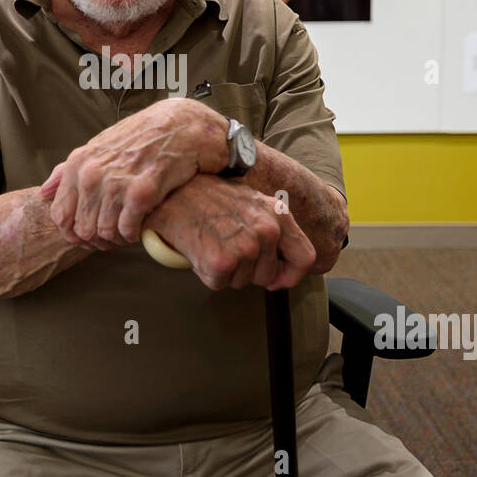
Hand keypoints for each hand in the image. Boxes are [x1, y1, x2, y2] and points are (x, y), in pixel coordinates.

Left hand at [40, 97, 228, 247]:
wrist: (180, 126)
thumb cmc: (139, 138)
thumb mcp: (97, 147)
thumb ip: (67, 171)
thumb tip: (44, 192)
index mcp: (77, 164)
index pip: (60, 216)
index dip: (73, 233)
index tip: (89, 235)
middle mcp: (92, 174)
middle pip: (82, 230)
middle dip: (97, 240)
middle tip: (113, 235)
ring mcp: (115, 183)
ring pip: (104, 234)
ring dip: (117, 239)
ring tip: (127, 231)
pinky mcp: (141, 192)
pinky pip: (127, 231)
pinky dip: (133, 236)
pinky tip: (140, 227)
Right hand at [144, 175, 315, 291]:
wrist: (171, 192)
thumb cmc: (209, 197)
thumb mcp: (251, 203)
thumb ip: (272, 229)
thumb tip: (283, 268)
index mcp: (278, 213)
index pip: (306, 257)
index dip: (291, 275)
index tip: (276, 279)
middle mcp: (267, 230)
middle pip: (268, 276)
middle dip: (248, 270)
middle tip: (226, 245)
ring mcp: (245, 247)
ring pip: (242, 282)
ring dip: (226, 271)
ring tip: (211, 242)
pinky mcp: (222, 262)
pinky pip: (219, 283)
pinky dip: (207, 273)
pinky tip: (199, 249)